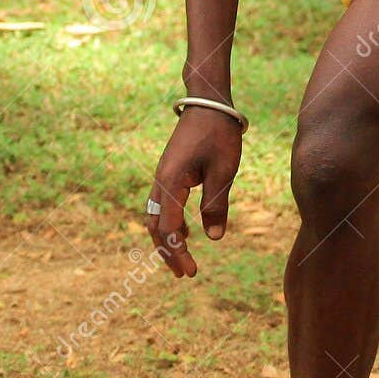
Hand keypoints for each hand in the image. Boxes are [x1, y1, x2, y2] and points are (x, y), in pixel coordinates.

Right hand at [146, 106, 241, 278]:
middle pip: (155, 226)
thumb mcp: (223, 171)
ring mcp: (162, 177)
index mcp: (171, 181)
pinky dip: (169, 224)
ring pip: (155, 217)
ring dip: (166, 240)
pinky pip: (162, 205)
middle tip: (185, 274)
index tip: (191, 271)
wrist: (208, 103)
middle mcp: (160, 181)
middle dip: (167, 252)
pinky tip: (184, 234)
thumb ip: (216, 204)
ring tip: (182, 262)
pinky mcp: (169, 173)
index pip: (167, 227)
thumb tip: (213, 238)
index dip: (178, 252)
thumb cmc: (218, 134)